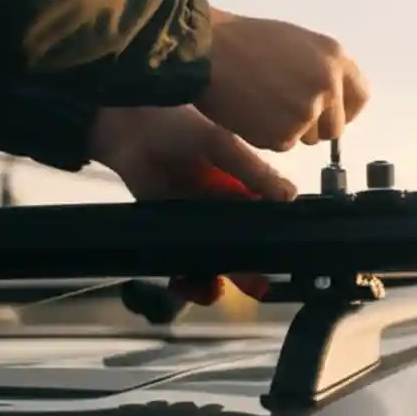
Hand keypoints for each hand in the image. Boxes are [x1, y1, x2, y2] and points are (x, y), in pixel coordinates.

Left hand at [89, 105, 293, 303]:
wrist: (125, 131)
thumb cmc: (176, 126)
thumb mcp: (222, 145)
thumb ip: (254, 172)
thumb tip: (291, 196)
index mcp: (241, 186)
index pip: (265, 219)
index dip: (273, 240)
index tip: (281, 260)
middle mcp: (222, 208)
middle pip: (242, 247)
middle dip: (250, 271)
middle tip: (258, 288)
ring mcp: (195, 223)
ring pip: (213, 260)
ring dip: (217, 279)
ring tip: (215, 289)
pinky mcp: (169, 233)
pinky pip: (182, 262)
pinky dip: (186, 278)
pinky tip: (186, 283)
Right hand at [195, 8, 369, 150]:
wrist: (207, 49)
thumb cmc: (244, 41)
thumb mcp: (296, 43)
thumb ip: (320, 69)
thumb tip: (332, 98)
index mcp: (335, 57)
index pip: (360, 97)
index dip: (345, 110)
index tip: (330, 115)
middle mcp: (328, 85)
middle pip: (335, 127)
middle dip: (312, 126)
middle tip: (281, 109)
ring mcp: (308, 110)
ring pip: (307, 138)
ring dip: (287, 130)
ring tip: (260, 101)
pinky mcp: (286, 133)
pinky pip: (282, 144)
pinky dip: (266, 135)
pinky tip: (249, 111)